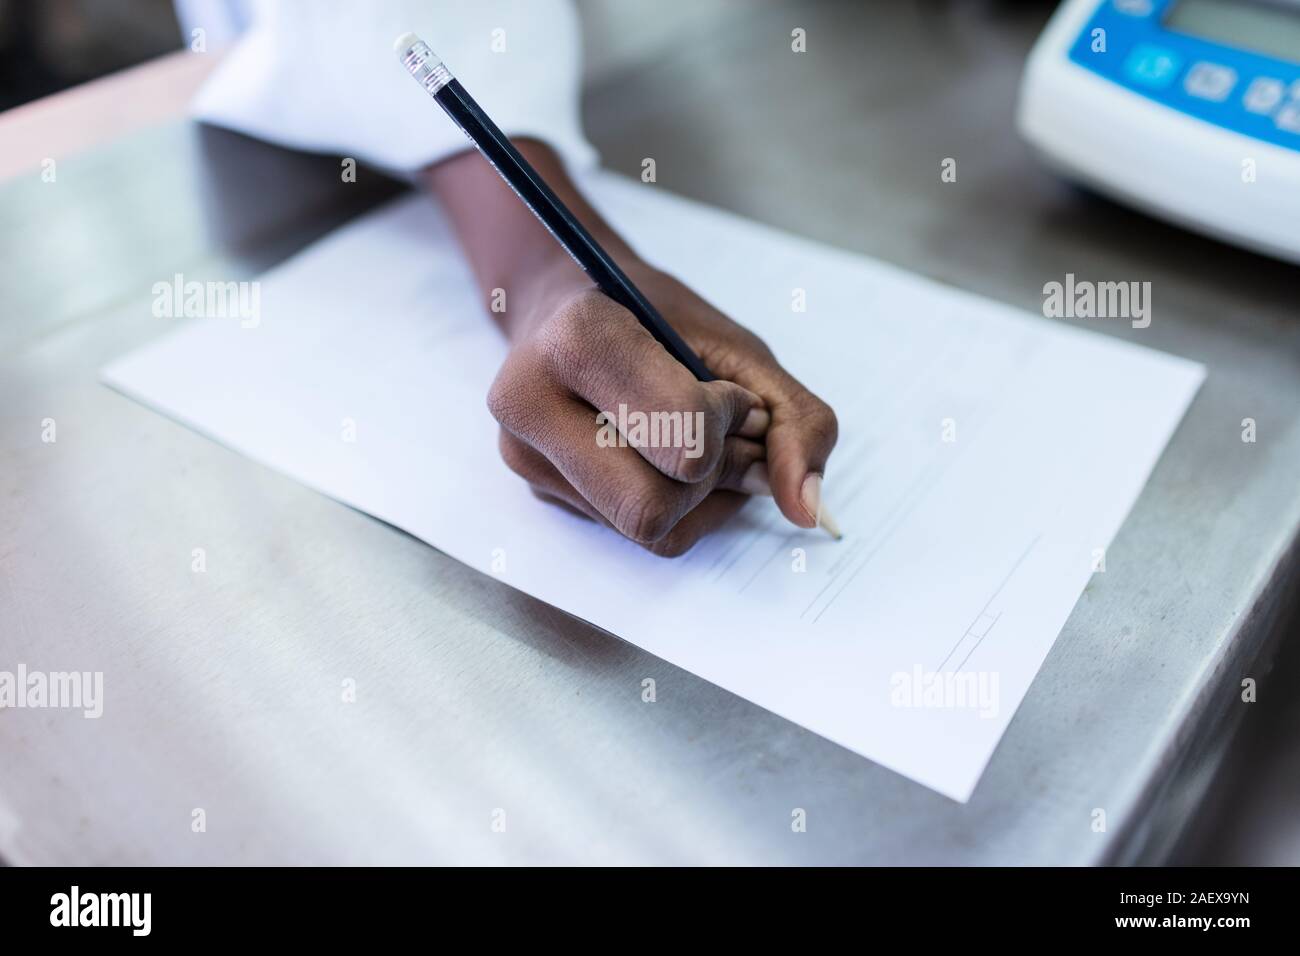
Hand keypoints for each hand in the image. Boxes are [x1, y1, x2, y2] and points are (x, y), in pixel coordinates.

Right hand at [487, 258, 837, 555]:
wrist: (566, 302)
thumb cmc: (653, 315)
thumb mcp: (740, 345)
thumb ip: (796, 420)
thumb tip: (806, 510)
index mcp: (577, 340)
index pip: (682, 437)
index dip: (726, 419)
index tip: (722, 388)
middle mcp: (529, 403)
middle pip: (653, 507)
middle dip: (709, 473)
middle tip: (719, 426)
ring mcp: (524, 454)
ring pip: (648, 529)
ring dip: (699, 494)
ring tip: (693, 439)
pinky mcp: (537, 489)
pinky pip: (636, 537)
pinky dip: (679, 507)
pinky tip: (669, 460)